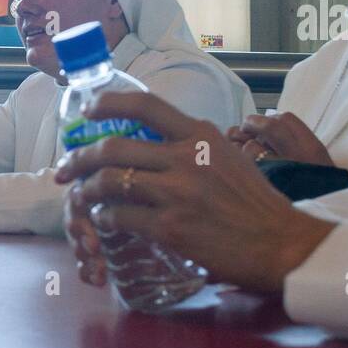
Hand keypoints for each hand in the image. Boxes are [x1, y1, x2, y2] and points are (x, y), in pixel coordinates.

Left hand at [54, 92, 336, 292]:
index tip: (88, 110)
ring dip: (87, 191)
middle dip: (78, 157)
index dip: (108, 103)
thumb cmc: (257, 205)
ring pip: (109, 181)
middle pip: (113, 146)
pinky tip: (106, 222)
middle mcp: (187, 157)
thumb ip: (196, 147)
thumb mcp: (230, 158)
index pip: (145, 104)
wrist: (282, 244)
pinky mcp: (170, 226)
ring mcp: (177, 192)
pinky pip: (119, 216)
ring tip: (83, 198)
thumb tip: (159, 142)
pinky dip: (105, 218)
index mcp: (201, 135)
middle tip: (65, 169)